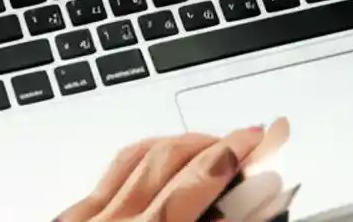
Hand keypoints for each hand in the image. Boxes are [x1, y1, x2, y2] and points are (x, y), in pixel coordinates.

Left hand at [57, 122, 287, 221]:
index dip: (236, 155)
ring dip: (183, 144)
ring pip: (141, 156)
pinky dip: (146, 155)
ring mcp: (88, 221)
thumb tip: (250, 207)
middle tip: (250, 139)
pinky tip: (162, 158)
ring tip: (213, 145)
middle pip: (172, 161)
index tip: (264, 142)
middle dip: (217, 142)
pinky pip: (113, 172)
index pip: (200, 182)